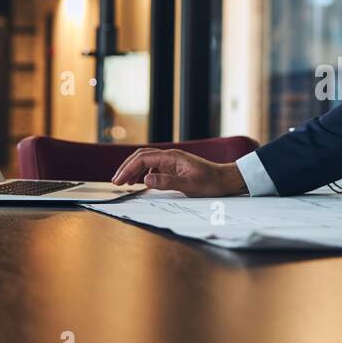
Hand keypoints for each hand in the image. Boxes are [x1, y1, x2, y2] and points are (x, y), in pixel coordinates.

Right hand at [111, 148, 247, 195]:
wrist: (225, 180)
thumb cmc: (210, 183)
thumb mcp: (189, 186)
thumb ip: (167, 182)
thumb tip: (145, 179)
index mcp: (172, 157)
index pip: (143, 158)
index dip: (128, 169)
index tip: (119, 180)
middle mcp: (170, 156)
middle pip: (141, 156)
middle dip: (126, 167)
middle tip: (115, 181)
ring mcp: (172, 161)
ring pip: (146, 161)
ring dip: (133, 170)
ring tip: (124, 182)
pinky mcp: (174, 168)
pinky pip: (153, 167)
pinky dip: (143, 173)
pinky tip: (139, 181)